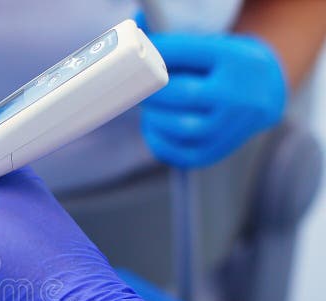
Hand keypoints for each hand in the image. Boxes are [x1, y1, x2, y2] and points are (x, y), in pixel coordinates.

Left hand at [141, 33, 286, 167]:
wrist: (268, 93)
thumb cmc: (229, 67)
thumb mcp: (218, 47)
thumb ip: (182, 48)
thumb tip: (139, 40)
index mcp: (239, 61)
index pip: (190, 53)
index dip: (160, 52)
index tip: (141, 51)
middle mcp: (240, 96)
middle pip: (186, 94)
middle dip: (155, 91)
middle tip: (141, 87)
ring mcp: (232, 127)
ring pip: (183, 127)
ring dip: (155, 118)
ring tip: (149, 109)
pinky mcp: (218, 151)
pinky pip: (181, 154)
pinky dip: (158, 142)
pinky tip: (153, 128)